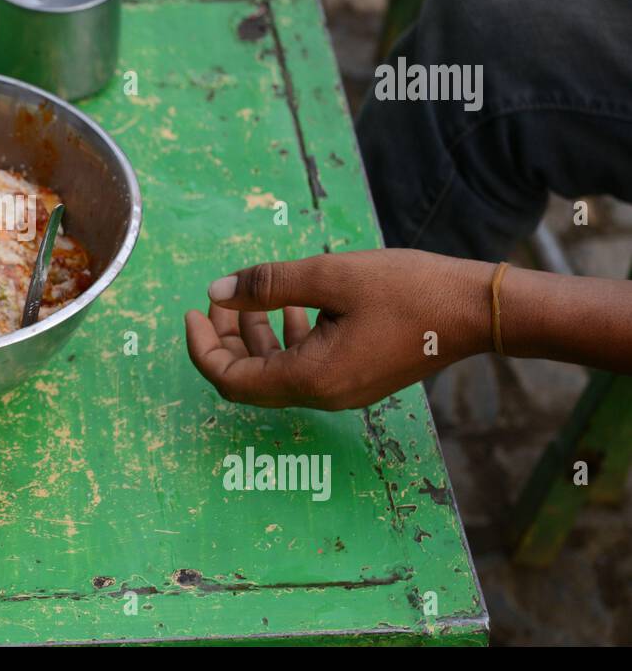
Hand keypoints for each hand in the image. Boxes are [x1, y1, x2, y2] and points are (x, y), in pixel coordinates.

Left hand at [184, 250, 495, 409]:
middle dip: (225, 339)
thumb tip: (215, 292)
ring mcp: (341, 390)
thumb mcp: (330, 276)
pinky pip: (304, 366)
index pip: (230, 380)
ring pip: (275, 372)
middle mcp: (322, 394)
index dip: (203, 347)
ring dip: (254, 336)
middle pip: (248, 380)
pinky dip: (286, 338)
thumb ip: (268, 285)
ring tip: (249, 295)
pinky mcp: (356, 377)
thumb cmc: (408, 290)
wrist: (476, 311)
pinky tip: (292, 305)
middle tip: (218, 298)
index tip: (194, 309)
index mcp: (310, 378)